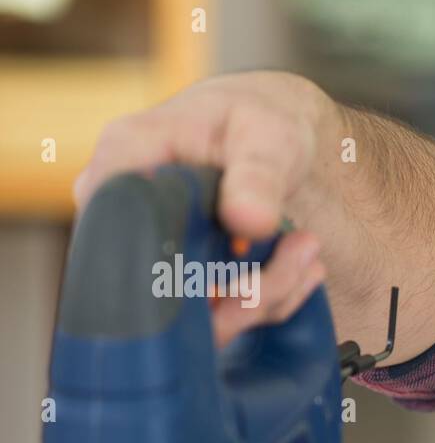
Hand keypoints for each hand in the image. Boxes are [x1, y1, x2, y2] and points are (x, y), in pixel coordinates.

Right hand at [75, 72, 335, 345]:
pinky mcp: (181, 282)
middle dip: (241, 291)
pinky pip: (218, 318)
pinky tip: (302, 269)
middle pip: (157, 288)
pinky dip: (267, 303)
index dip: (172, 260)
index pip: (118, 225)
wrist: (275, 142)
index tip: (245, 258)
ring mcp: (149, 253)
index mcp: (126, 159)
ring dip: (263, 298)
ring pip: (193, 316)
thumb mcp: (270, 135)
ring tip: (309, 253)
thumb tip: (247, 221)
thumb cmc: (262, 124)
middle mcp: (124, 214)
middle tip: (303, 255)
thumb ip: (258, 175)